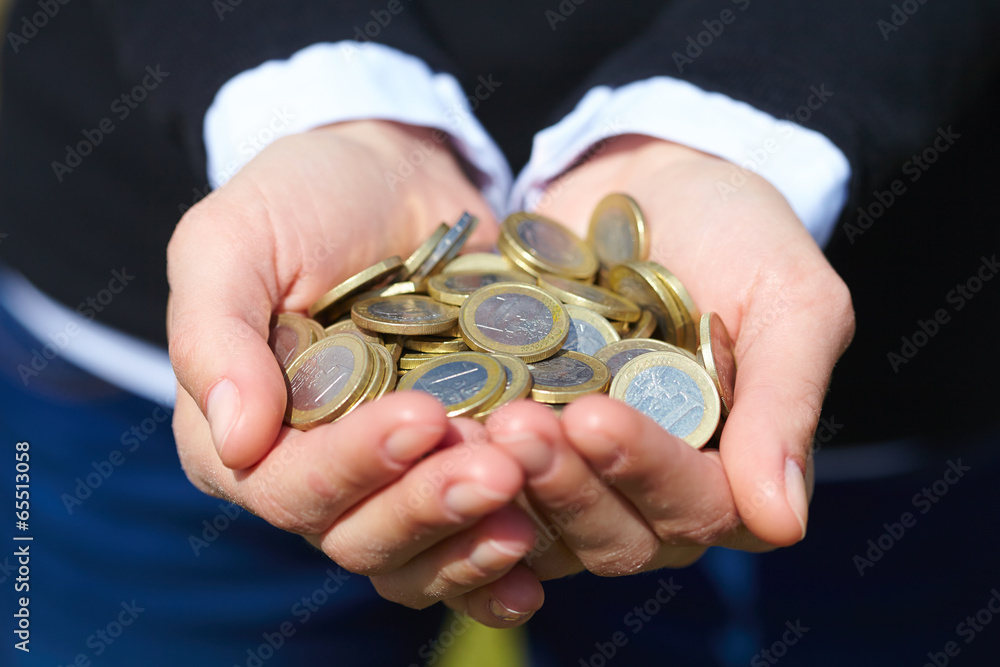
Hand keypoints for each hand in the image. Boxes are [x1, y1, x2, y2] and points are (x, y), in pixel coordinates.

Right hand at [167, 120, 542, 625]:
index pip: (288, 486)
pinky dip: (500, 549)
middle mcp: (312, 477)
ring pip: (418, 555)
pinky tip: (543, 537)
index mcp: (242, 438)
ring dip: (472, 535)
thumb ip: (214, 336)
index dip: (353, 465)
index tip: (425, 417)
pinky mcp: (451, 468)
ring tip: (530, 490)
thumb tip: (237, 442)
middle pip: (359, 536)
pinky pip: (470, 537)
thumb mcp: (231, 243)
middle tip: (500, 469)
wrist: (393, 178)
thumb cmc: (299, 202)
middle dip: (428, 507)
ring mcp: (388, 481)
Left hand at [485, 135, 854, 578]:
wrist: (647, 185)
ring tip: (472, 428)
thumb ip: (785, 401)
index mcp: (736, 475)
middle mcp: (658, 498)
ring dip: (508, 490)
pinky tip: (432, 440)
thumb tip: (782, 524)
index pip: (699, 507)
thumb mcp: (787, 300)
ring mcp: (586, 483)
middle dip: (565, 484)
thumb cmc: (736, 234)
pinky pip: (489, 497)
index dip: (647, 471)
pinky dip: (461, 480)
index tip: (597, 415)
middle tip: (518, 423)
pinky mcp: (524, 457)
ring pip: (544, 532)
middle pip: (615, 537)